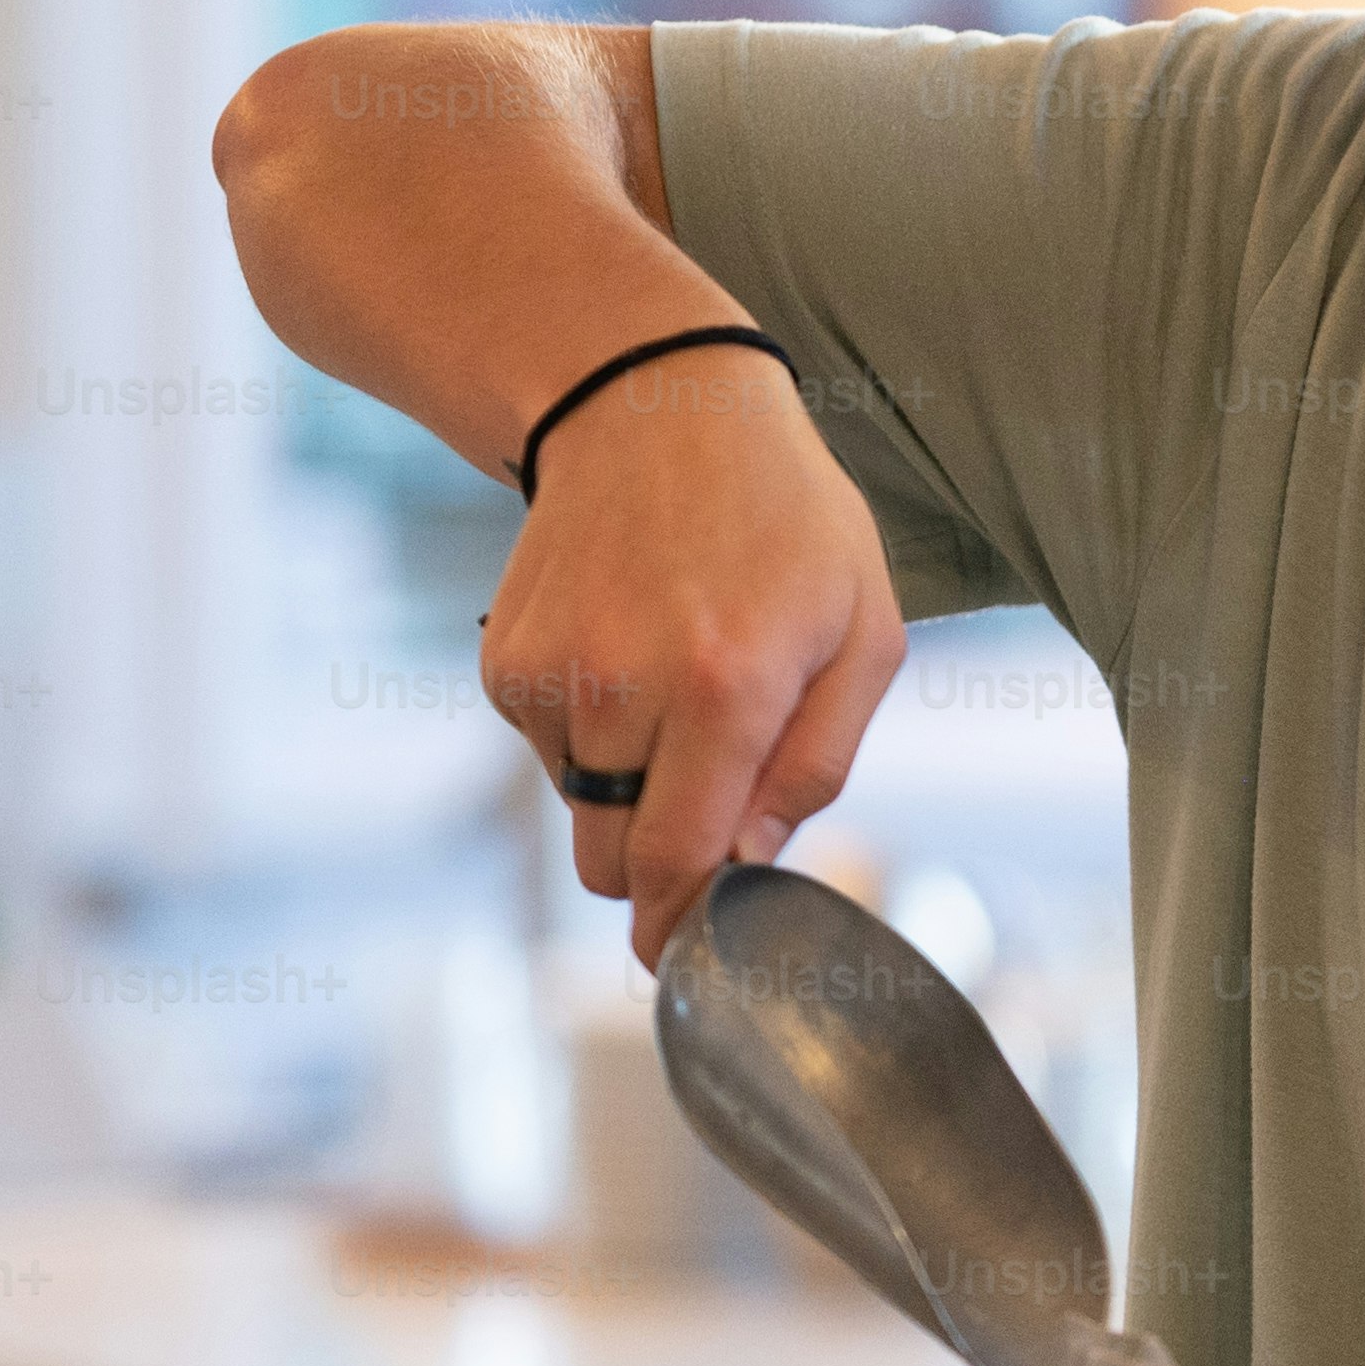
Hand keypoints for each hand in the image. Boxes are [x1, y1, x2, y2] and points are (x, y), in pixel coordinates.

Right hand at [472, 348, 902, 965]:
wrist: (654, 405)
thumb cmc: (786, 521)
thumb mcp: (862, 633)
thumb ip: (817, 763)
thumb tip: (755, 859)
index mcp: (725, 685)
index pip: (677, 860)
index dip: (680, 927)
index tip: (686, 961)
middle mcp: (620, 685)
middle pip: (611, 862)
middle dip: (658, 863)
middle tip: (710, 805)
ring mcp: (548, 673)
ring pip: (578, 812)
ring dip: (628, 790)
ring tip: (679, 689)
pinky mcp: (502, 662)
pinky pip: (546, 755)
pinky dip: (586, 738)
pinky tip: (629, 657)